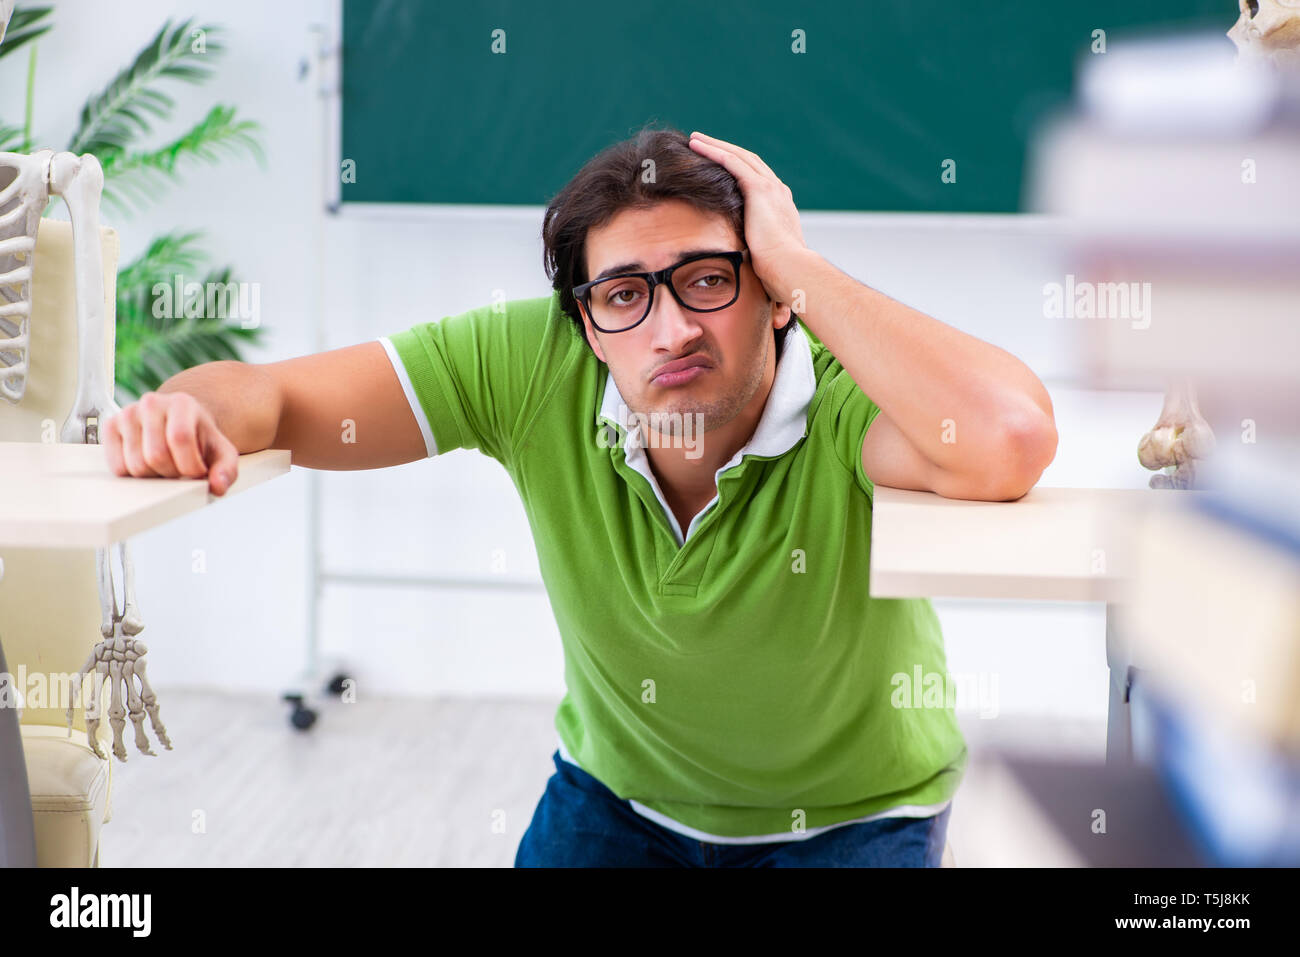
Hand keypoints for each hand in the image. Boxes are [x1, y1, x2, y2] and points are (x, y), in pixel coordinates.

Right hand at [103, 391, 240, 495]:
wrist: (179, 423)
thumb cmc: (200, 439)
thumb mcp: (221, 453)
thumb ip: (227, 470)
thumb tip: (218, 486)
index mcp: (182, 403)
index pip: (180, 438)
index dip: (190, 465)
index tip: (198, 472)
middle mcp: (151, 403)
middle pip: (155, 455)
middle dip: (172, 473)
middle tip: (180, 470)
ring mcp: (127, 413)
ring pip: (136, 465)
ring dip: (154, 477)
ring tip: (165, 466)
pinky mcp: (110, 427)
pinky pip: (117, 467)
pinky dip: (134, 476)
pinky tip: (148, 465)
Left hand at [687, 130, 808, 301]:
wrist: (794, 274)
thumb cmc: (786, 282)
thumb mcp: (773, 276)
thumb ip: (769, 282)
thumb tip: (780, 319)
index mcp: (781, 212)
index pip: (757, 186)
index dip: (738, 177)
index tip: (720, 173)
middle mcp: (778, 195)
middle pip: (749, 165)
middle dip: (726, 154)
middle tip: (703, 147)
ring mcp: (771, 190)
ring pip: (739, 158)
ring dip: (716, 147)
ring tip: (695, 140)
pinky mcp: (760, 189)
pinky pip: (733, 162)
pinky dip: (715, 151)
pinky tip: (696, 145)